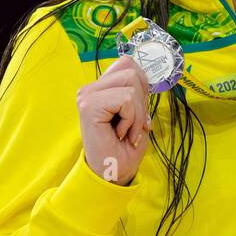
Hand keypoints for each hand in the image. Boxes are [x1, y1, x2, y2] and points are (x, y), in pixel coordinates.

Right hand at [77, 55, 152, 185]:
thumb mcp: (137, 113)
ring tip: (126, 130)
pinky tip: (120, 133)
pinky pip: (126, 99)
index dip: (142, 86)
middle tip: (132, 124)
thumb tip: (148, 74)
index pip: (128, 64)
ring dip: (136, 112)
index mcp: (101, 88)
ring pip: (131, 84)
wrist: (113, 171)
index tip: (138, 111)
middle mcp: (90, 88)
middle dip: (142, 100)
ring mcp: (87, 95)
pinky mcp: (89, 105)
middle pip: (132, 70)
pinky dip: (131, 119)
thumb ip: (137, 92)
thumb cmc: (125, 146)